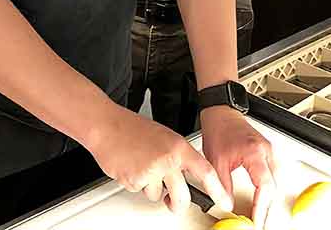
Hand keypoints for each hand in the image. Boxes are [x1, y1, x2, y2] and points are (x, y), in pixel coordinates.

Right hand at [87, 103, 232, 215]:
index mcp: (178, 146)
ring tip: (141, 167)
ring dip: (150, 188)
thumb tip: (188, 175)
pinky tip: (131, 166)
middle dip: (176, 205)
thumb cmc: (132, 128)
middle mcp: (167, 159)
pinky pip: (140, 191)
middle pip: (182, 197)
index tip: (224, 201)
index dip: (217, 189)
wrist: (107, 125)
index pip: (204, 171)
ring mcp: (151, 170)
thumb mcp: (164, 137)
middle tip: (172, 203)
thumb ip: (177, 156)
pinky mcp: (135, 180)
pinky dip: (136, 183)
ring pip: (158, 196)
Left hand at [200, 106, 277, 228]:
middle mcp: (266, 151)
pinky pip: (273, 174)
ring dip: (268, 198)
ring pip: (275, 181)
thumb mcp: (216, 161)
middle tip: (257, 221)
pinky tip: (261, 197)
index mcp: (254, 153)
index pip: (264, 187)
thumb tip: (228, 205)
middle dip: (266, 207)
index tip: (257, 222)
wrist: (221, 111)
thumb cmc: (219, 128)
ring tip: (258, 213)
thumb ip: (223, 185)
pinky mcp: (266, 150)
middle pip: (273, 187)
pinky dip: (268, 188)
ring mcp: (268, 150)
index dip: (261, 208)